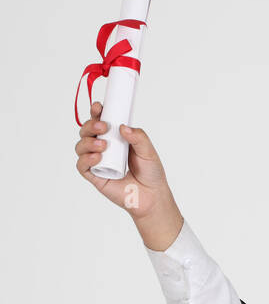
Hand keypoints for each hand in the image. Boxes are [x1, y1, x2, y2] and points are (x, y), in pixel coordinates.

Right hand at [74, 100, 175, 223]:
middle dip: (90, 126)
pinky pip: (82, 166)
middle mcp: (103, 148)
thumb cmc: (150, 172)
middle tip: (103, 127)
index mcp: (114, 138)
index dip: (96, 112)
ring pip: (81, 146)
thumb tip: (123, 127)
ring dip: (88, 142)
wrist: (152, 196)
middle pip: (86, 131)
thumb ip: (138, 137)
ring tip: (103, 146)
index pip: (99, 121)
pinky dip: (86, 159)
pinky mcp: (95, 177)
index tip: (99, 107)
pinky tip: (97, 158)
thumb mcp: (148, 151)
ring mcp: (97, 162)